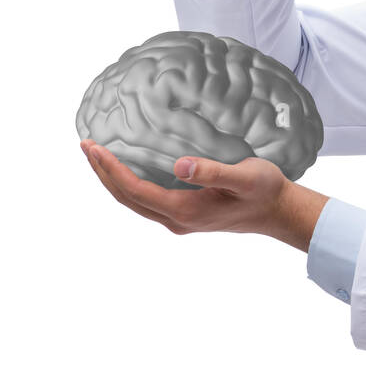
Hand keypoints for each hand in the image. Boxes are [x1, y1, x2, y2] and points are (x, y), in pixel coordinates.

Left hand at [80, 139, 294, 238]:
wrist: (279, 213)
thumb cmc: (265, 191)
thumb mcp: (243, 176)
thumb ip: (211, 171)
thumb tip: (178, 166)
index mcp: (185, 211)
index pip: (135, 190)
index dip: (111, 169)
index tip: (94, 147)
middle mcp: (176, 220)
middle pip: (126, 198)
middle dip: (102, 172)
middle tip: (86, 145)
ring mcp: (180, 220)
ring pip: (134, 201)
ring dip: (113, 179)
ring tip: (98, 156)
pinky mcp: (185, 215)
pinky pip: (146, 200)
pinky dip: (129, 184)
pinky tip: (128, 169)